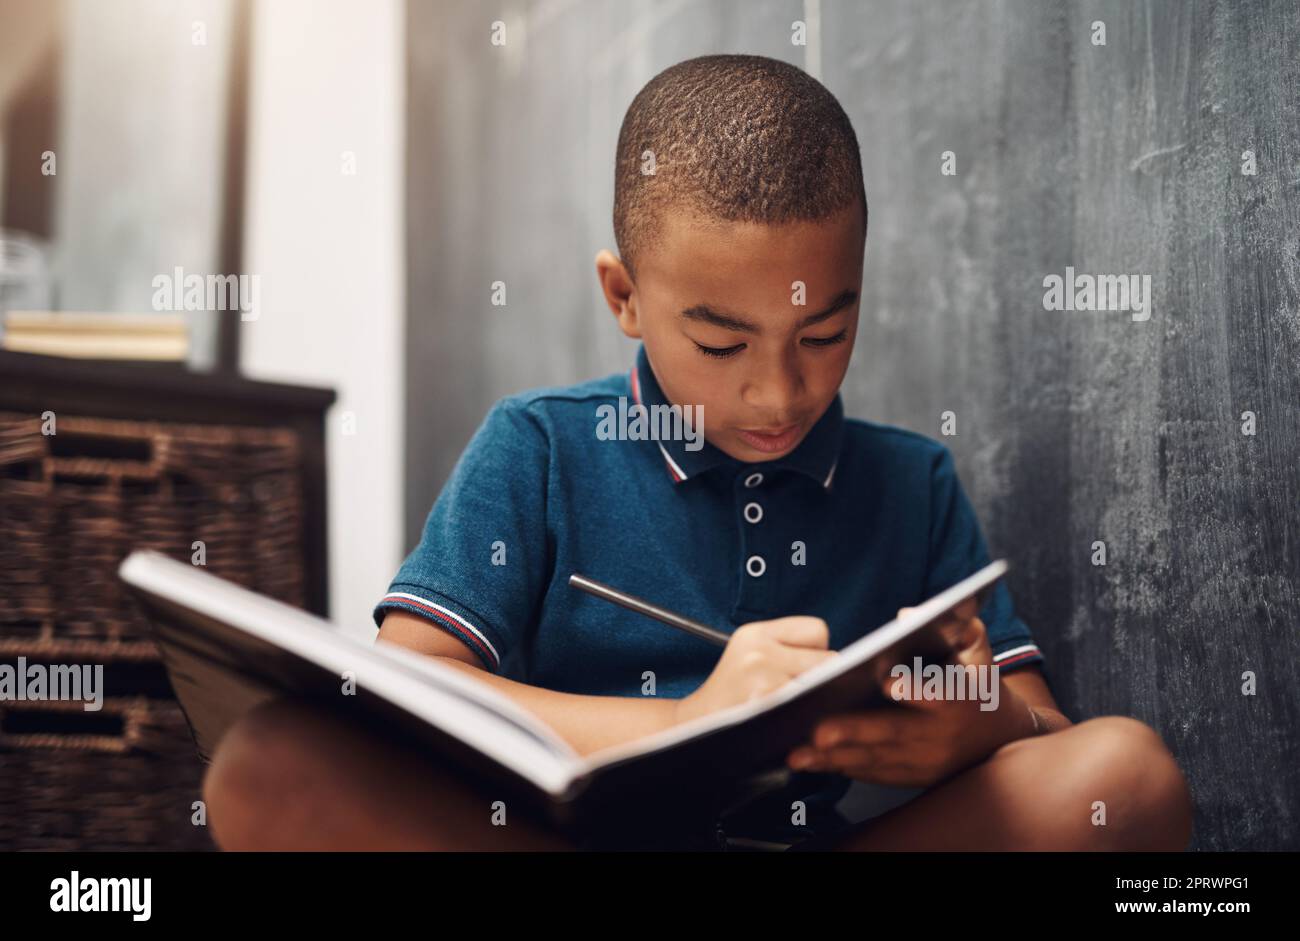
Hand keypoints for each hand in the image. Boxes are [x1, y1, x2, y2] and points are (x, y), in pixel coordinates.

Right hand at [675, 616, 837, 724]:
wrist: (694, 728)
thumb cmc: (731, 697)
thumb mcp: (749, 656)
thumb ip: (790, 651)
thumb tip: (848, 664)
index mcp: (755, 633)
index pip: (818, 630)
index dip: (817, 651)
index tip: (800, 669)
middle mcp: (757, 650)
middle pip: (829, 658)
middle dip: (823, 678)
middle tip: (798, 694)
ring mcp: (761, 678)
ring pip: (824, 685)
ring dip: (818, 700)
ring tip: (792, 708)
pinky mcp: (766, 704)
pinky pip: (811, 709)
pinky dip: (808, 718)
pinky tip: (789, 722)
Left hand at [784, 599, 1029, 786]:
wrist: (1002, 737)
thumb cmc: (978, 682)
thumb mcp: (976, 649)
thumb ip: (953, 626)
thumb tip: (907, 615)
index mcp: (960, 698)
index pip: (939, 693)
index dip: (914, 689)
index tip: (886, 683)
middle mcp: (944, 734)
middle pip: (895, 733)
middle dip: (854, 733)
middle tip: (817, 732)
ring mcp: (929, 762)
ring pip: (879, 760)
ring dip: (837, 759)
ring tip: (798, 754)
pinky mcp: (916, 779)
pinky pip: (876, 775)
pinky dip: (844, 768)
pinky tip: (813, 762)